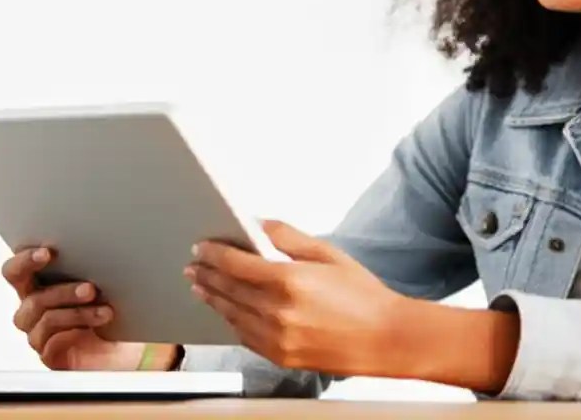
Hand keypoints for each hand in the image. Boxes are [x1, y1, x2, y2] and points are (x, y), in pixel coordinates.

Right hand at [1, 247, 177, 370]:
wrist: (128, 352)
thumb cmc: (114, 312)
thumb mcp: (107, 283)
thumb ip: (96, 264)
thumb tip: (104, 237)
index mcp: (42, 282)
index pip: (19, 264)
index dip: (25, 256)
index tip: (48, 250)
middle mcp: (33, 304)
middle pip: (15, 278)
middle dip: (33, 266)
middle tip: (59, 260)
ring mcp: (37, 330)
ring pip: (40, 308)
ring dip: (70, 299)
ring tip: (97, 297)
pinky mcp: (48, 352)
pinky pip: (50, 335)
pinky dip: (78, 322)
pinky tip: (101, 317)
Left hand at [185, 220, 407, 377]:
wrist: (385, 340)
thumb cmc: (363, 297)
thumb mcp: (329, 254)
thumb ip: (289, 237)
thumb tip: (258, 224)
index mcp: (289, 280)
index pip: (236, 263)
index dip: (214, 253)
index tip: (202, 246)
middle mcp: (278, 311)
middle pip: (228, 289)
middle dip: (207, 274)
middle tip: (194, 265)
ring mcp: (277, 338)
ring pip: (231, 314)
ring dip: (213, 298)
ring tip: (202, 286)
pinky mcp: (280, 357)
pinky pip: (244, 336)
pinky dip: (231, 321)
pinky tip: (227, 311)